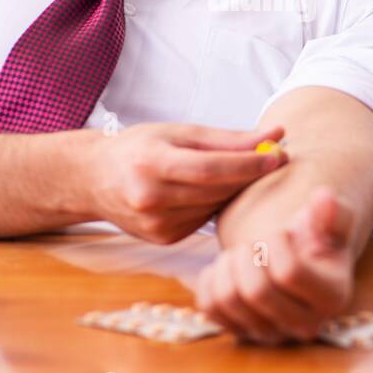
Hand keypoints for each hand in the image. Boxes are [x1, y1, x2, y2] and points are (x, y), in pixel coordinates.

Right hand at [86, 121, 287, 243]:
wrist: (94, 180)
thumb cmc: (139, 148)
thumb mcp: (178, 133)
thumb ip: (227, 138)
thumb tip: (276, 134)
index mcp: (151, 164)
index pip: (211, 169)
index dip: (249, 163)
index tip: (279, 153)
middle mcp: (151, 199)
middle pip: (217, 190)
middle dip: (250, 175)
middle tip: (275, 157)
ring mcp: (157, 225)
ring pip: (215, 208)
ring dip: (234, 190)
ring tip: (240, 170)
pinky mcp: (164, 240)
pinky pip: (205, 221)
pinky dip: (214, 205)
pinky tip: (208, 192)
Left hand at [196, 185, 355, 344]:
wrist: (295, 255)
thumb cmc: (315, 235)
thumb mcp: (331, 221)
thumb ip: (334, 211)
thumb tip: (325, 198)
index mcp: (332, 297)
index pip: (289, 273)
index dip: (275, 242)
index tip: (279, 233)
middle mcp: (304, 326)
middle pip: (257, 291)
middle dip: (249, 254)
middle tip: (255, 242)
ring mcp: (270, 333)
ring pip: (229, 300)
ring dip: (228, 265)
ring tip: (241, 252)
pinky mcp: (241, 332)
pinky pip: (210, 308)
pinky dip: (211, 279)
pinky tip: (227, 266)